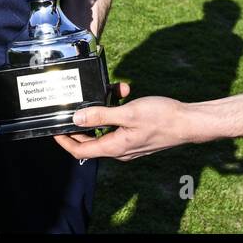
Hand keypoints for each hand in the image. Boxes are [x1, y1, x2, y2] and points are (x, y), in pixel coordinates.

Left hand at [53, 84, 196, 161]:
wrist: (190, 122)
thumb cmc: (162, 118)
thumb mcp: (127, 113)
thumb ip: (100, 116)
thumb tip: (76, 119)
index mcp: (115, 147)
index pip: (80, 151)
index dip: (64, 141)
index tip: (53, 129)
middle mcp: (120, 150)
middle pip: (90, 140)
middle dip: (83, 121)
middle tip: (75, 106)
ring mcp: (130, 145)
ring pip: (107, 129)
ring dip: (105, 110)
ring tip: (112, 92)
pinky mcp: (138, 137)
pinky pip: (120, 125)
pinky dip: (119, 110)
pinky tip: (126, 93)